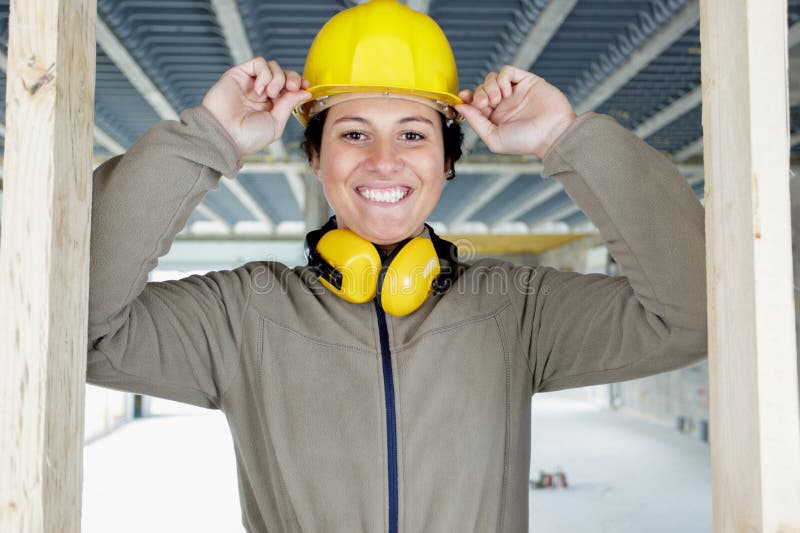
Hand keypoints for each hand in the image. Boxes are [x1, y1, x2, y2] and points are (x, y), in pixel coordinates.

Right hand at [202, 58, 310, 155]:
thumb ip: (289, 105)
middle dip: (292, 78)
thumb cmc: (247, 137)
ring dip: (277, 78)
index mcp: (271, 106)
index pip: (289, 88)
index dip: (299, 84)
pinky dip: (264, 74)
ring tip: (270, 94)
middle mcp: (262, 93)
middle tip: (291, 88)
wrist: (225, 135)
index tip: (305, 87)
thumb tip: (305, 92)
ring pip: (273, 66)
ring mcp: (250, 83)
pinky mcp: (239, 74)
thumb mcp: (276, 123)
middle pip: (284, 74)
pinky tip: (259, 89)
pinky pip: (258, 63)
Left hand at [456, 65, 575, 158]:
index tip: (464, 98)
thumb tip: (459, 106)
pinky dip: (503, 78)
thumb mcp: (493, 138)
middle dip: (479, 93)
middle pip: (481, 88)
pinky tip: (507, 92)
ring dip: (490, 86)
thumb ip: (476, 122)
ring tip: (498, 99)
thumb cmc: (526, 141)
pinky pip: (507, 71)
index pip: (475, 102)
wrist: (552, 134)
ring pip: (492, 77)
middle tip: (486, 104)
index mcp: (494, 118)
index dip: (467, 98)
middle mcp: (503, 104)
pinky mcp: (526, 81)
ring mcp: (514, 92)